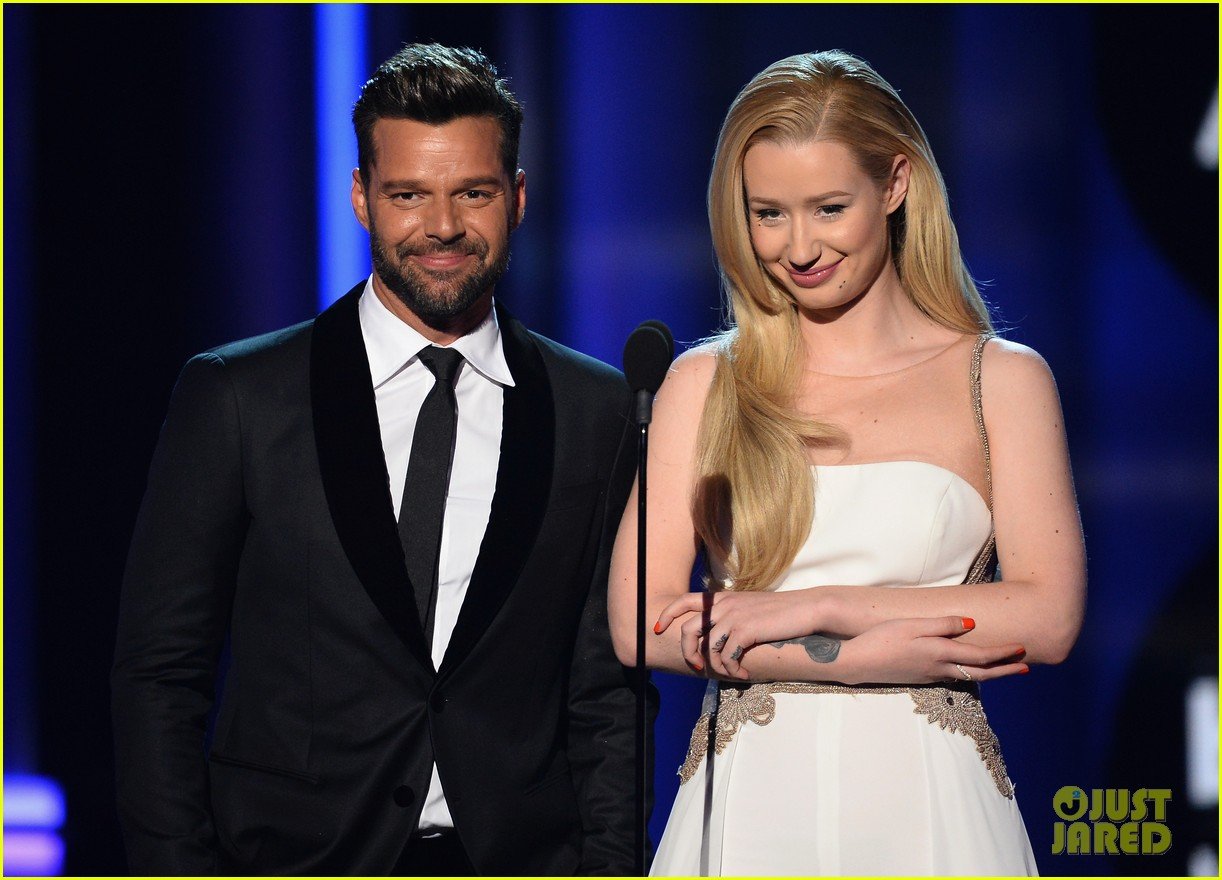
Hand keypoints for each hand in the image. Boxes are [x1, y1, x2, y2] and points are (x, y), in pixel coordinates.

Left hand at [655, 589, 818, 679]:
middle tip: (697, 667)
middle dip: (687, 651)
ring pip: (708, 647)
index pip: (684, 600)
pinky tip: (743, 675)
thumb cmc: (779, 612)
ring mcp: (733, 617)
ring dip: (715, 667)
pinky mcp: (745, 630)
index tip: (657, 629)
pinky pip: (727, 657)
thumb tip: (715, 635)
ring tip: (731, 674)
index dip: (667, 614)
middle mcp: (724, 605)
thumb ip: (730, 614)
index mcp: (722, 598)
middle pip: (688, 628)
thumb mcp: (749, 606)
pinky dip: (732, 670)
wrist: (805, 608)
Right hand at [837, 616, 1028, 685]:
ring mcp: (930, 676)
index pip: (980, 656)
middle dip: (1004, 671)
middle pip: (980, 673)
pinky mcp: (920, 678)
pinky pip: (954, 678)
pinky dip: (971, 675)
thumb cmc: (881, 639)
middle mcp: (939, 669)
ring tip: (1003, 669)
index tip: (1022, 649)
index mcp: (940, 654)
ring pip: (969, 678)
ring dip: (990, 674)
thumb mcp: (911, 625)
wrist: (857, 663)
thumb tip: (971, 624)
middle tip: (1025, 668)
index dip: (1003, 653)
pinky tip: (969, 671)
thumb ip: (941, 625)